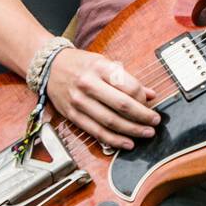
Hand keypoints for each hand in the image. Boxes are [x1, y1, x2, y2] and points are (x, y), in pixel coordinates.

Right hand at [45, 48, 161, 149]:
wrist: (49, 66)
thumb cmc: (81, 64)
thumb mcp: (104, 63)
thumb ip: (127, 79)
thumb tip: (150, 95)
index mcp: (100, 68)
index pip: (129, 86)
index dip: (143, 99)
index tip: (151, 104)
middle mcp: (88, 84)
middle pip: (122, 106)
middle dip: (142, 117)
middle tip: (155, 122)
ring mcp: (79, 102)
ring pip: (110, 122)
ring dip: (132, 131)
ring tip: (146, 134)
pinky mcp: (72, 115)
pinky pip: (96, 132)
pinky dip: (114, 140)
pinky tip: (127, 143)